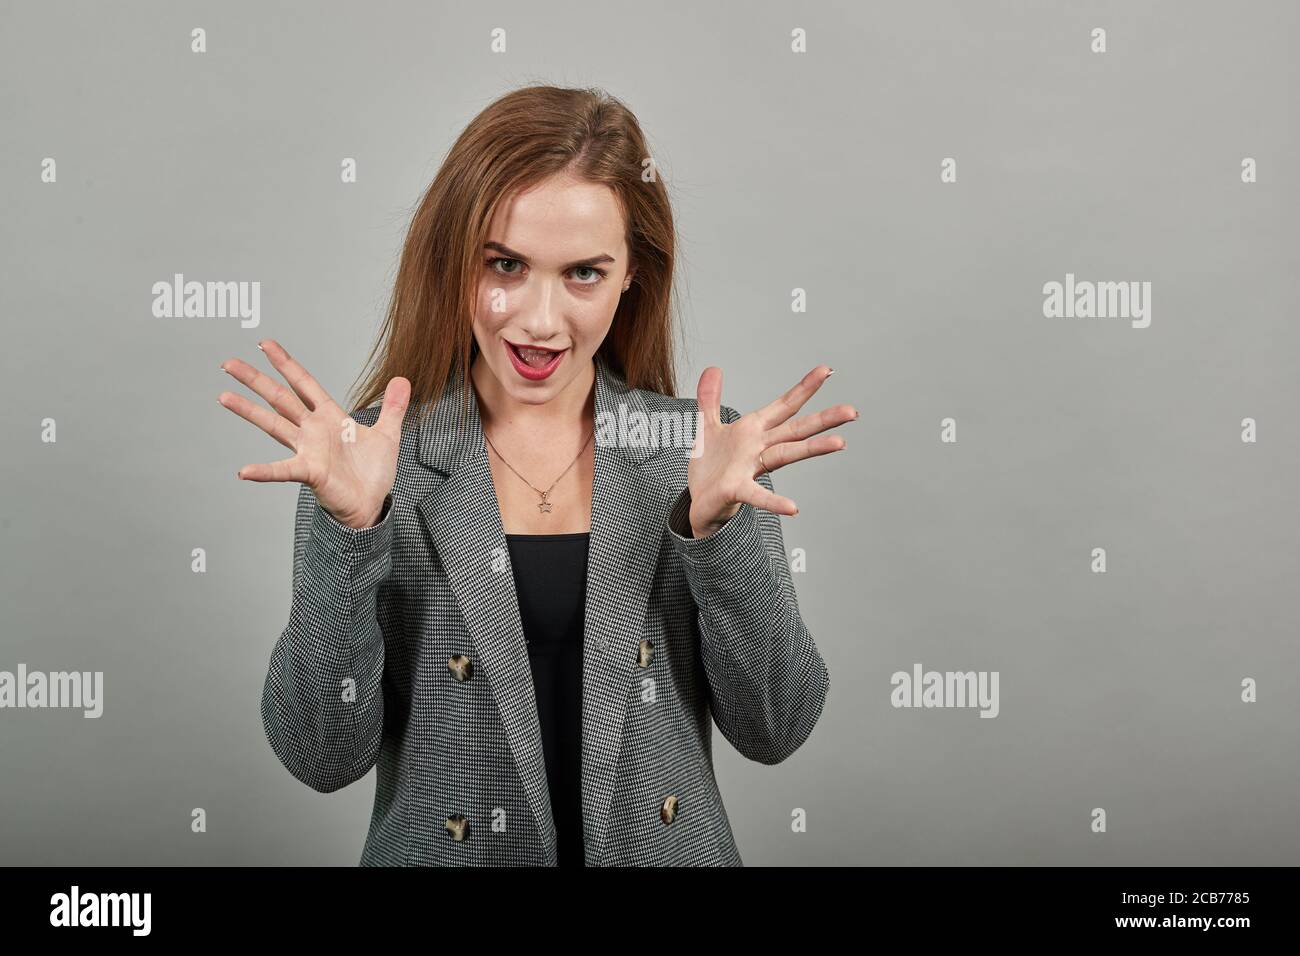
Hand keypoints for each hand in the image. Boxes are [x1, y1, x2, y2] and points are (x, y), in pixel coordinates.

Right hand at [218, 339, 410, 529]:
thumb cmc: (372, 472)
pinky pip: (284, 471)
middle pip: (279, 398)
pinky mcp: (310, 472)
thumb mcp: (387, 434)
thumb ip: (393, 407)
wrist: (371, 503)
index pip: (303, 384)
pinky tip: (244, 471)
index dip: (286, 364)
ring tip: (224, 396)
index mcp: (329, 417)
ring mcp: (308, 450)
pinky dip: (265, 472)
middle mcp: (313, 431)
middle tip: (229, 363)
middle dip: (256, 380)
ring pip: (273, 425)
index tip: (265, 344)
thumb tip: (404, 379)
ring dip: (249, 411)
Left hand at [686, 365, 856, 538]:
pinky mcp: (737, 489)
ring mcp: (751, 469)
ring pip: (786, 454)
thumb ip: (710, 399)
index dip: (804, 388)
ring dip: (813, 449)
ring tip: (840, 443)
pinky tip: (793, 507)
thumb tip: (713, 368)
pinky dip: (774, 501)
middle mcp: (759, 449)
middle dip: (824, 419)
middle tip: (852, 411)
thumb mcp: (708, 427)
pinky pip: (757, 495)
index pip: (784, 406)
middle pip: (796, 430)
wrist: (697, 503)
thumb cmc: (710, 468)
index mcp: (753, 430)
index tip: (825, 370)